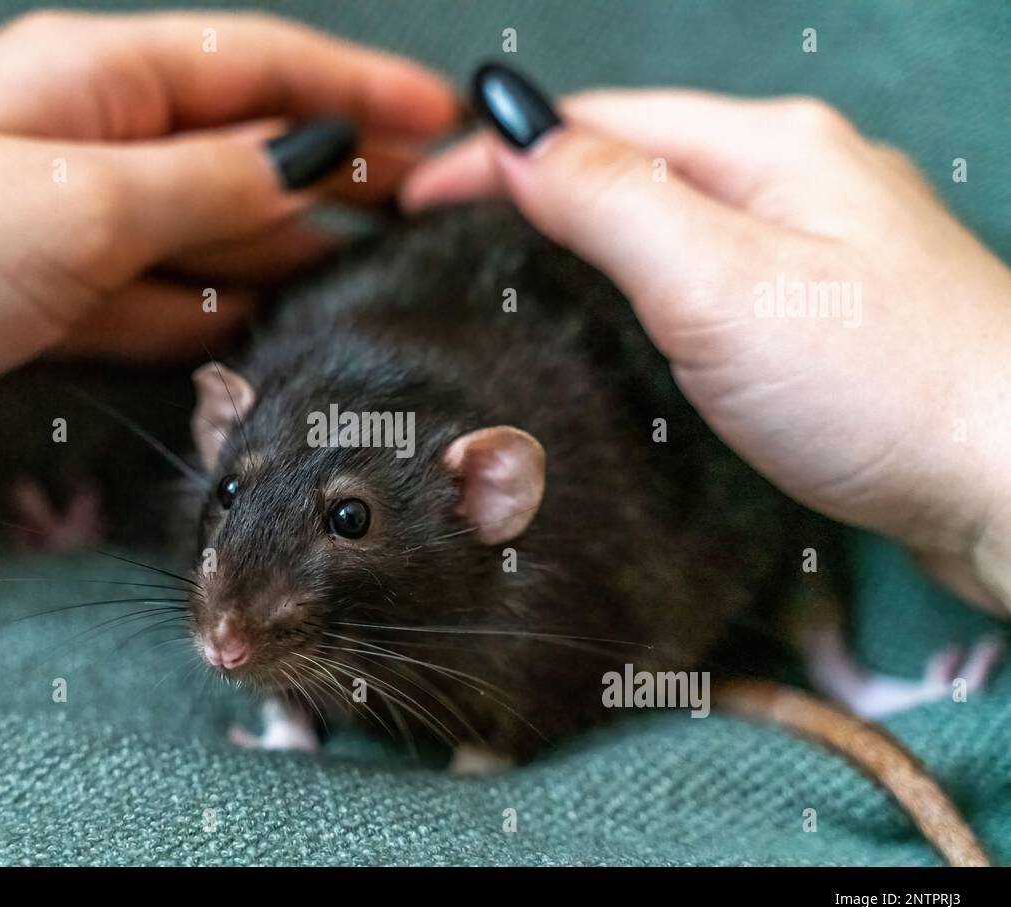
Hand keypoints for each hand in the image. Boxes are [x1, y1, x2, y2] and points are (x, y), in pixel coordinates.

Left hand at [0, 10, 456, 466]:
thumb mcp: (79, 204)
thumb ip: (206, 186)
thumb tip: (313, 161)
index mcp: (101, 80)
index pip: (262, 67)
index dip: (363, 88)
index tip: (446, 115)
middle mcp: (91, 138)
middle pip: (242, 148)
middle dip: (338, 172)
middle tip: (431, 211)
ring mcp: (66, 218)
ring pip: (202, 228)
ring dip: (281, 247)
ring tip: (368, 273)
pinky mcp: (41, 292)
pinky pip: (152, 295)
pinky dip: (206, 310)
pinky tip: (258, 325)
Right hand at [405, 77, 1010, 613]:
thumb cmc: (883, 387)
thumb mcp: (718, 282)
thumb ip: (612, 203)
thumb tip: (520, 141)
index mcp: (768, 148)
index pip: (596, 124)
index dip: (497, 151)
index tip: (417, 193)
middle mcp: (800, 178)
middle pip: (637, 155)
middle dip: (538, 178)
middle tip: (456, 222)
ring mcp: (822, 243)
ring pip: (675, 211)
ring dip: (590, 221)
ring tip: (521, 251)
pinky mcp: (832, 311)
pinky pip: (712, 265)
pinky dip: (647, 273)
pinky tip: (634, 306)